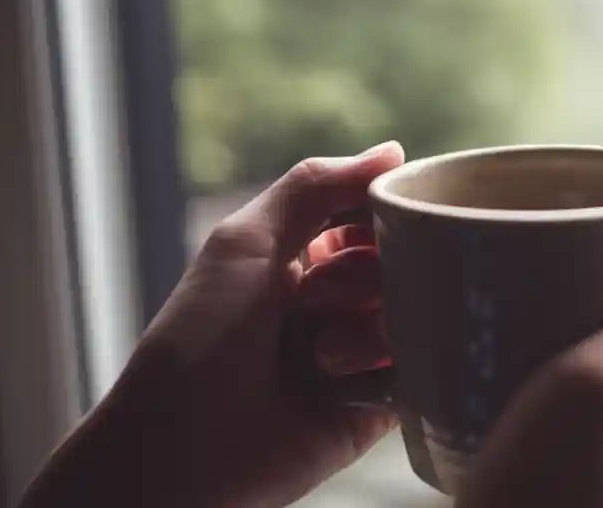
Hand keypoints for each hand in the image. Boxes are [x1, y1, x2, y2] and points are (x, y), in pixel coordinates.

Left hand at [21, 142, 406, 507]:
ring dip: (366, 333)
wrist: (183, 450)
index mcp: (305, 257)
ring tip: (318, 360)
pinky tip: (347, 386)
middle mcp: (338, 302)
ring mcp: (360, 354)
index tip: (377, 220)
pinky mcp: (378, 406)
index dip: (381, 213)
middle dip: (365, 278)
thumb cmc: (199, 339)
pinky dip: (389, 374)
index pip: (375, 215)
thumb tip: (394, 151)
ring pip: (413, 315)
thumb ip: (315, 186)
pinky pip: (420, 371)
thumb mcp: (245, 242)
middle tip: (314, 303)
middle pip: (401, 263)